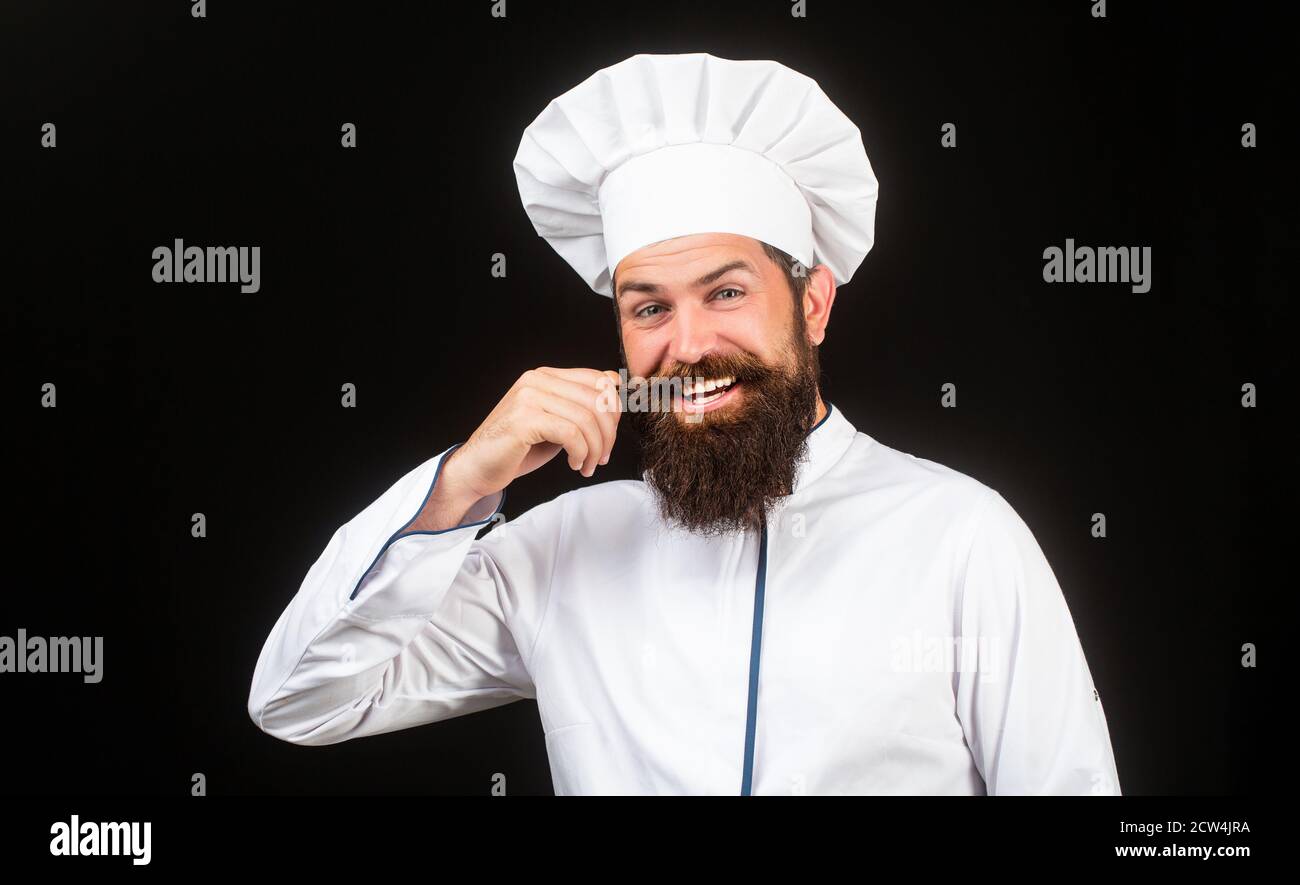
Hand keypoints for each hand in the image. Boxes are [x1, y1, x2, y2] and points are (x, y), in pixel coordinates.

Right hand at [441, 367, 622, 502]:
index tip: (610, 436)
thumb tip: (614, 383)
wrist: (477, 468)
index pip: (598, 380)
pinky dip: (580, 452)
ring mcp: (529, 397)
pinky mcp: (524, 419)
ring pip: (586, 418)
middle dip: (608, 433)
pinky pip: (571, 433)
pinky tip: (574, 464)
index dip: (614, 410)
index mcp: (545, 376)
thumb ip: (579, 404)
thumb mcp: (555, 422)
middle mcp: (537, 380)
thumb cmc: (517, 449)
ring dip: (595, 448)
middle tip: (602, 457)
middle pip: (597, 399)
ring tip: (587, 465)